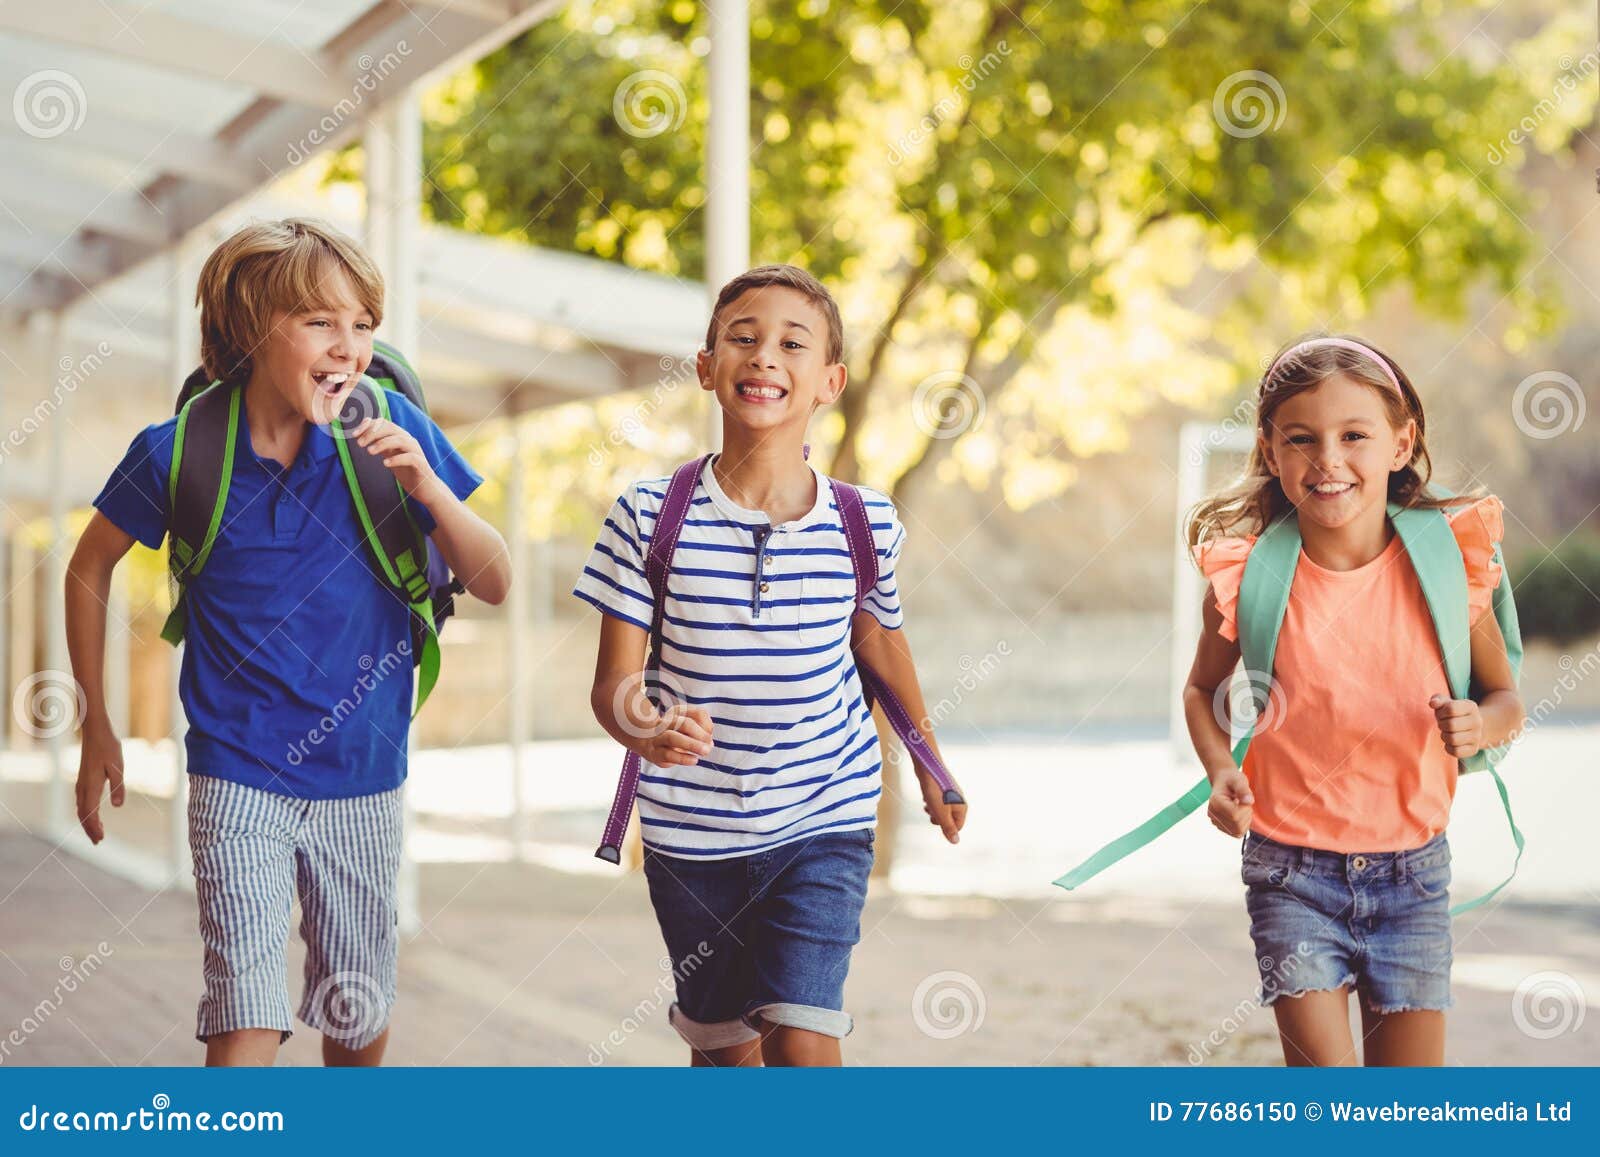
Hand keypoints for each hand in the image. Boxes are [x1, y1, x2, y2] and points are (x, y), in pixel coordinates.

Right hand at [76, 720, 124, 844]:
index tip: (101, 839)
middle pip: (83, 814)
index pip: (90, 813)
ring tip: (97, 833)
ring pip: (81, 809)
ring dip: (87, 822)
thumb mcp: (118, 766)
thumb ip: (118, 787)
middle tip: (98, 842)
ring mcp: (81, 783)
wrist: (96, 731)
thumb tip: (118, 806)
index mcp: (91, 786)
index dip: (94, 827)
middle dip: (90, 829)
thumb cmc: (108, 747)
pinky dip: (86, 812)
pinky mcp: (83, 779)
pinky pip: (81, 801)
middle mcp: (83, 787)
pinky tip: (92, 814)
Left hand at [353, 418, 441, 502]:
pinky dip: (397, 459)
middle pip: (391, 428)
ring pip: (400, 440)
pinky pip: (410, 457)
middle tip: (359, 443)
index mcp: (401, 437)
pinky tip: (385, 464)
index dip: (369, 426)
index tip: (354, 434)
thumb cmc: (407, 472)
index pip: (384, 423)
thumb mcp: (391, 455)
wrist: (426, 489)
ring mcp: (416, 452)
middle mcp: (409, 441)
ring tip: (369, 451)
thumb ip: (381, 444)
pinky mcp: (421, 464)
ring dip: (383, 443)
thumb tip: (363, 433)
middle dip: (373, 433)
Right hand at [637, 704, 714, 766]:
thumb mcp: (690, 729)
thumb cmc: (676, 734)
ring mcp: (658, 737)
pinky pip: (668, 755)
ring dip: (691, 745)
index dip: (707, 725)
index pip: (698, 714)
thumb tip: (709, 744)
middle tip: (709, 747)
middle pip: (684, 723)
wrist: (648, 743)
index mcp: (677, 712)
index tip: (710, 735)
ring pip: (673, 738)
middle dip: (700, 735)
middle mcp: (666, 722)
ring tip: (705, 752)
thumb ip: (702, 732)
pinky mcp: (655, 753)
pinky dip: (683, 758)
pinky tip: (694, 760)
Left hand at [916, 767, 966, 843]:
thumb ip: (948, 828)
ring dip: (933, 810)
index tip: (936, 819)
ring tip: (928, 803)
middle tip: (931, 810)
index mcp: (962, 808)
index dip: (945, 827)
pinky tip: (926, 796)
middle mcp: (958, 801)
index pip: (957, 827)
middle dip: (938, 818)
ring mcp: (950, 795)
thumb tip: (955, 842)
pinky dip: (930, 801)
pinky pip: (936, 802)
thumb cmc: (935, 791)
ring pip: (941, 811)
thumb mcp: (941, 813)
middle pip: (948, 820)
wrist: (928, 768)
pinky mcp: (942, 790)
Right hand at [1206, 766, 1253, 837]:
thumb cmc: (1232, 780)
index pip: (1235, 815)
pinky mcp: (1220, 827)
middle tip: (1243, 802)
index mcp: (1215, 802)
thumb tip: (1249, 801)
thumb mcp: (1239, 780)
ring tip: (1240, 807)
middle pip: (1237, 825)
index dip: (1245, 808)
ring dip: (1245, 820)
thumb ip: (1243, 789)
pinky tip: (1239, 814)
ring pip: (1238, 831)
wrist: (1223, 782)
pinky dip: (1242, 825)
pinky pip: (1237, 833)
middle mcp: (1212, 814)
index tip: (1244, 798)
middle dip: (1246, 815)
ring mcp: (1215, 822)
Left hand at [1430, 694, 1482, 758]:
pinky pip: (1456, 752)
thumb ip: (1438, 700)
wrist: (1471, 727)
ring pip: (1453, 739)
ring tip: (1447, 733)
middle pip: (1451, 725)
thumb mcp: (1446, 703)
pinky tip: (1450, 742)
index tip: (1441, 714)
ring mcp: (1477, 736)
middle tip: (1443, 725)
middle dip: (1441, 725)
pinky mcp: (1474, 749)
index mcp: (1471, 707)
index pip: (1451, 708)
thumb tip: (1433, 703)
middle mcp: (1477, 721)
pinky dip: (1448, 748)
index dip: (1441, 712)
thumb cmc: (1453, 714)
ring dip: (1444, 736)